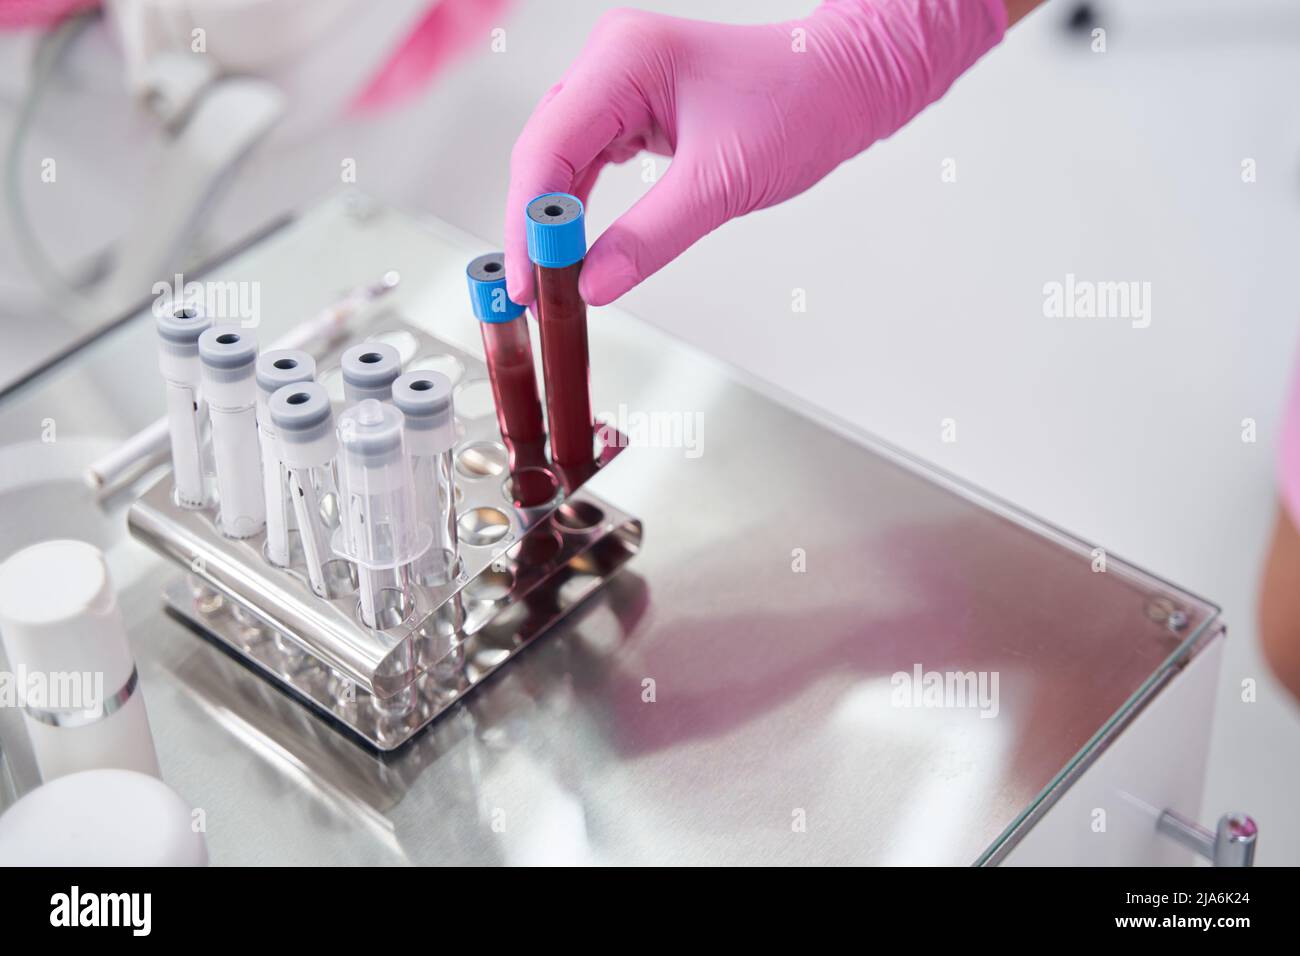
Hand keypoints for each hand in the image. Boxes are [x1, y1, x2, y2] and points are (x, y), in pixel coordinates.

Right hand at [505, 0, 1006, 306]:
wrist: (843, 85)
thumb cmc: (798, 108)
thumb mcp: (720, 185)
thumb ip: (649, 237)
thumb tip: (592, 284)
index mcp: (625, 60)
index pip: (548, 147)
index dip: (530, 221)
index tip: (528, 278)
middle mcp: (612, 61)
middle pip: (543, 151)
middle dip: (535, 224)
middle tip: (532, 289)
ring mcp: (619, 80)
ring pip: (560, 157)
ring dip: (553, 216)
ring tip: (548, 275)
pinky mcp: (633, 103)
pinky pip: (589, 157)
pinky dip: (578, 201)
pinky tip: (573, 240)